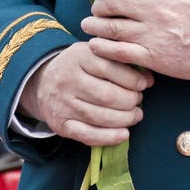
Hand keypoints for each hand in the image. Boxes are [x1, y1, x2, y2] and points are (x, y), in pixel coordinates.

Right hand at [18, 42, 153, 147]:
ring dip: (124, 119)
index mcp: (79, 57)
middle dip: (130, 101)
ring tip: (136, 116)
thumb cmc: (78, 66)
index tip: (146, 83)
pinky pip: (87, 135)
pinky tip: (124, 134)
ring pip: (99, 117)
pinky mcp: (61, 125)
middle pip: (107, 95)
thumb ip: (117, 59)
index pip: (110, 68)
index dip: (132, 78)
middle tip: (140, 100)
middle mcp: (68, 80)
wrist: (42, 82)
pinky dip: (108, 137)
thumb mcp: (93, 52)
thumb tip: (147, 78)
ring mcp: (63, 104)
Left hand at [83, 0, 189, 80]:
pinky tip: (96, 45)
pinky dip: (103, 47)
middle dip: (98, 5)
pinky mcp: (153, 56)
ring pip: (111, 27)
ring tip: (89, 25)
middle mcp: (155, 8)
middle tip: (95, 8)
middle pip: (113, 3)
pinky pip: (119, 51)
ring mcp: (153, 32)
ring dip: (95, 25)